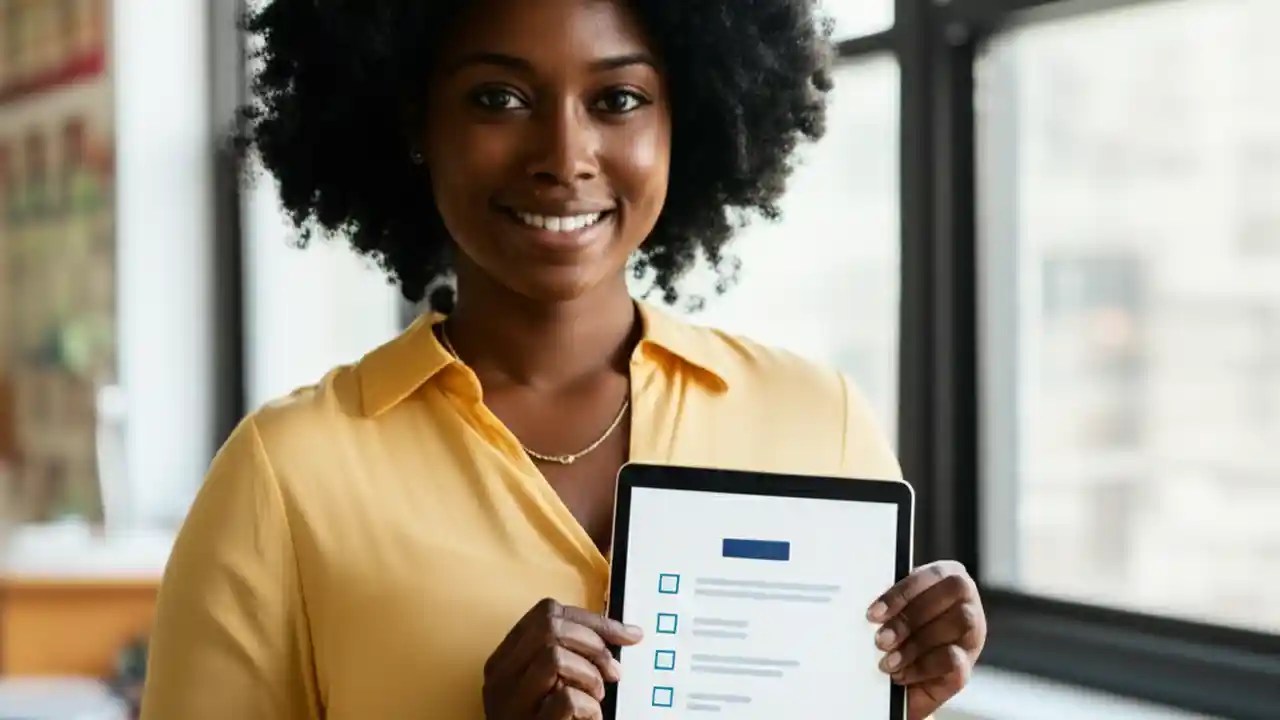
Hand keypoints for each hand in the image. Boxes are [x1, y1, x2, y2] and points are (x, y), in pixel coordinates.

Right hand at [483, 598, 643, 719]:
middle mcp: (500, 678)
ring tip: (595, 699)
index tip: (626, 635)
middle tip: (613, 672)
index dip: (592, 619)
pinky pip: (566, 698)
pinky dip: (589, 707)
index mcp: (506, 660)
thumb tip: (627, 634)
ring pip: (553, 657)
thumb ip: (571, 656)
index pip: (546, 613)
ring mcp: (510, 705)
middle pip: (549, 626)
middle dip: (594, 643)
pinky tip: (589, 718)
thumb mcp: (553, 684)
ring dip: (589, 676)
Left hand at [867, 561, 985, 719]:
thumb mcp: (898, 609)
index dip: (901, 594)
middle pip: (944, 601)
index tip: (874, 613)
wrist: (914, 671)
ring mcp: (972, 635)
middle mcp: (967, 603)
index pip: (931, 576)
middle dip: (906, 622)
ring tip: (888, 661)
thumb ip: (892, 604)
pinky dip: (922, 669)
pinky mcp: (969, 665)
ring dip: (914, 648)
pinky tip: (902, 673)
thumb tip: (874, 612)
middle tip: (881, 640)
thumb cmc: (905, 628)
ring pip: (954, 628)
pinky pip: (953, 663)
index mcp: (949, 578)